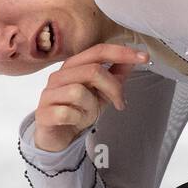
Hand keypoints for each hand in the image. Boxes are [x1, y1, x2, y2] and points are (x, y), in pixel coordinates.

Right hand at [32, 43, 150, 151]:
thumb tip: (132, 61)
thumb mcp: (101, 93)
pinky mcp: (43, 113)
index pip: (98, 51)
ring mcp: (49, 94)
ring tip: (88, 115)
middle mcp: (59, 76)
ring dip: (91, 108)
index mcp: (73, 67)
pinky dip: (77, 119)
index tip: (144, 58)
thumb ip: (114, 77)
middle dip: (113, 88)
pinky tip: (75, 122)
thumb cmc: (78, 111)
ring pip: (78, 92)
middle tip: (120, 103)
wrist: (57, 137)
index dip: (121, 53)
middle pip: (92, 70)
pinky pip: (67, 113)